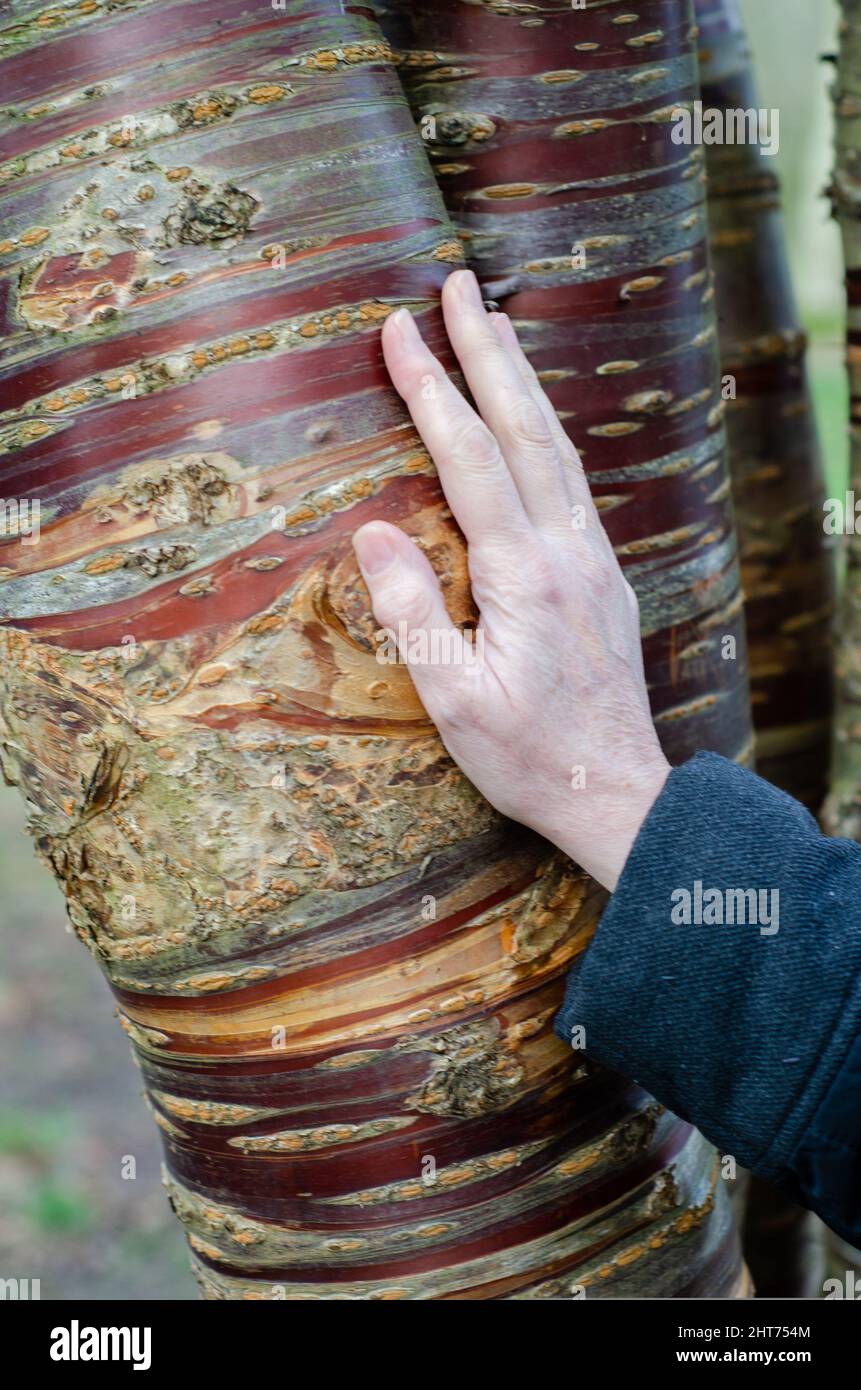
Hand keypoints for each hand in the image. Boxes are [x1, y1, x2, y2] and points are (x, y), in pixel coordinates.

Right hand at [352, 270, 669, 891]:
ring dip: (523, 380)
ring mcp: (593, 559)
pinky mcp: (602, 575)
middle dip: (487, 351)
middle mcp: (567, 551)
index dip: (432, 390)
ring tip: (497, 324)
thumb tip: (374, 531)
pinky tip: (535, 420)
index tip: (398, 331)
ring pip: (556, 447)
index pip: (469, 459)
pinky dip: (547, 429)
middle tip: (457, 283)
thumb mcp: (454, 699)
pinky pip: (573, 479)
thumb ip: (413, 612)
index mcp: (524, 575)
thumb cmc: (528, 756)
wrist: (616, 791)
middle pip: (524, 429)